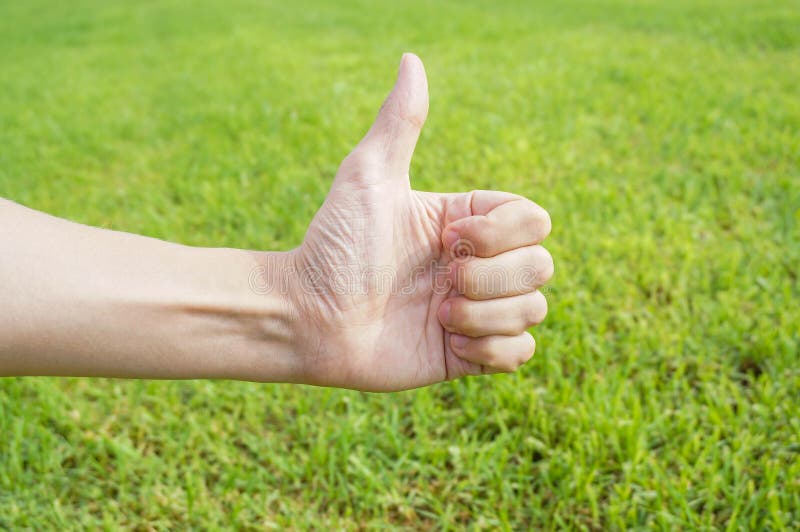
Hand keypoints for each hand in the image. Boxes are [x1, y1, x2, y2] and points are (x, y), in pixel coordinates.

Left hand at [284, 54, 552, 390]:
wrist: (307, 317)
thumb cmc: (334, 246)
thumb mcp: (369, 177)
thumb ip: (400, 122)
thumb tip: (412, 60)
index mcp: (465, 223)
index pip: (534, 220)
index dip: (502, 233)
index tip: (448, 239)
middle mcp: (477, 266)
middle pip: (542, 266)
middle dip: (491, 278)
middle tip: (437, 283)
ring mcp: (475, 310)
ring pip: (534, 310)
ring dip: (486, 315)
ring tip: (436, 316)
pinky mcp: (467, 355)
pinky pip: (520, 354)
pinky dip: (493, 350)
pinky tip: (449, 343)